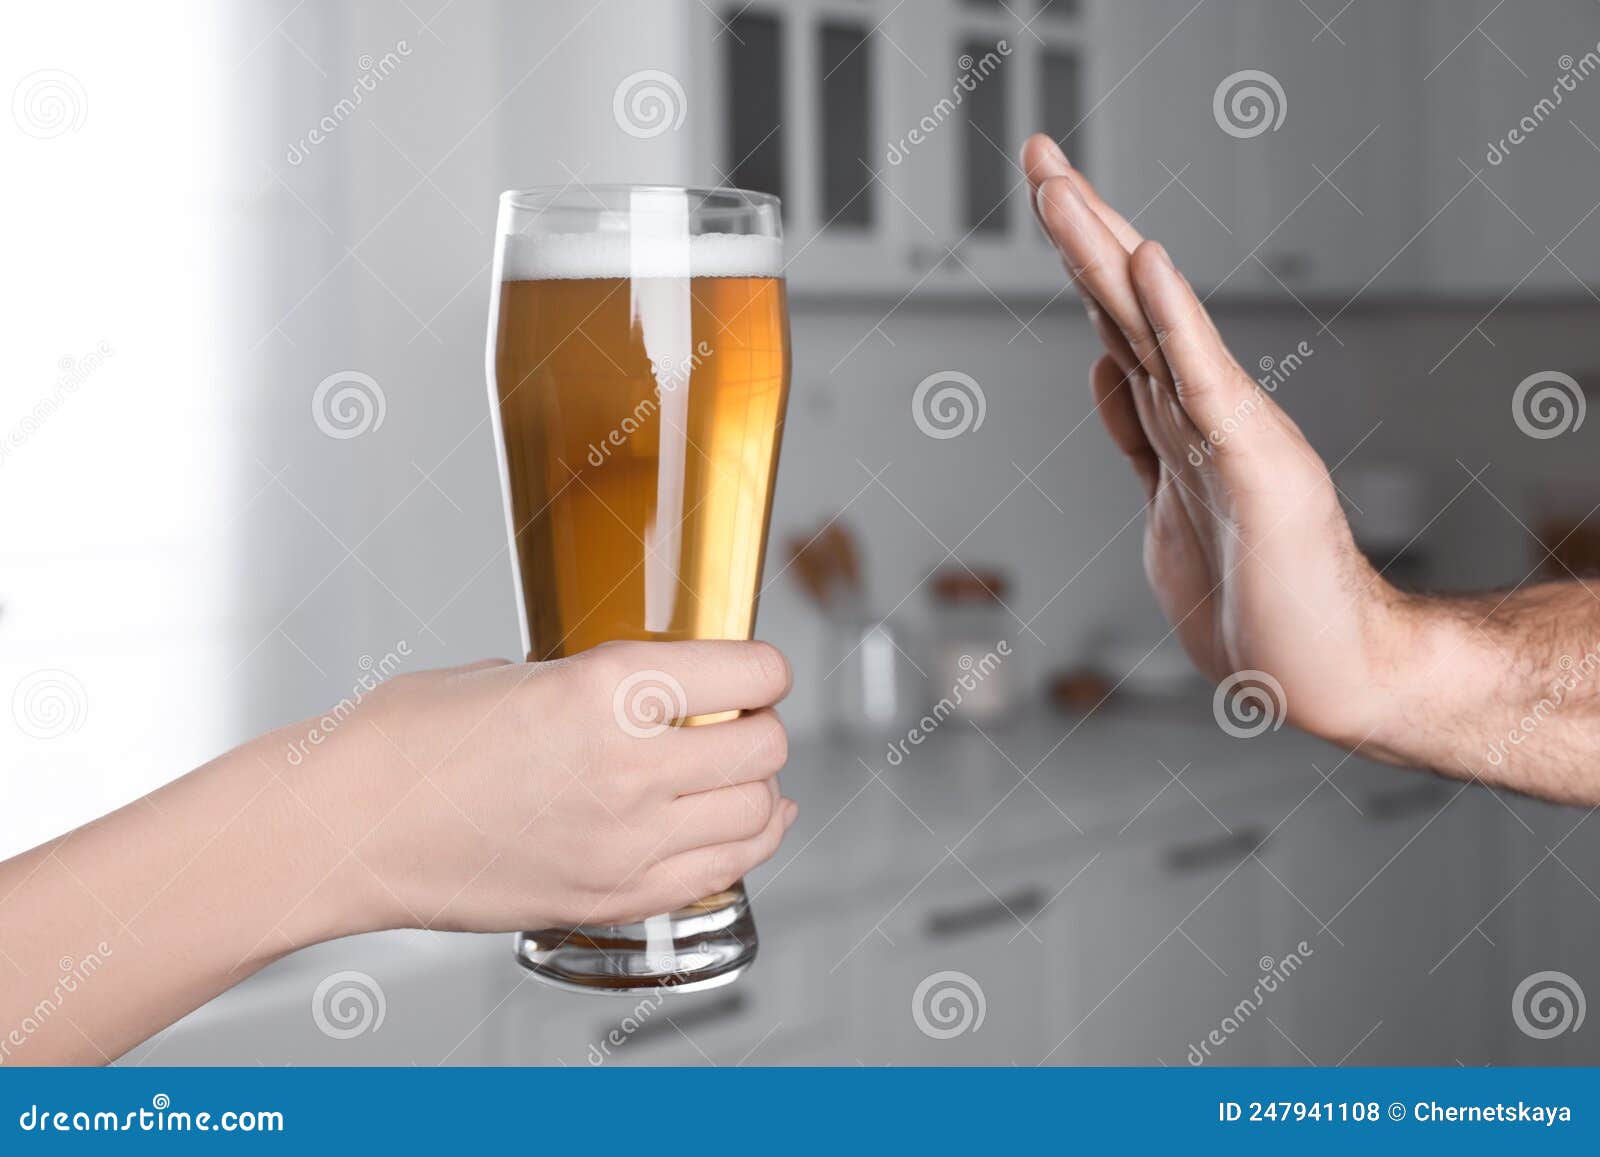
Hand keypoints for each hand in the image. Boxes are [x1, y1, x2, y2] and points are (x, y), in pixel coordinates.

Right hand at [277, 639, 797, 933]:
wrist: (347, 826)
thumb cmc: (408, 740)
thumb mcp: (520, 673)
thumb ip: (607, 684)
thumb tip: (665, 694)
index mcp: (608, 688)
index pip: (753, 673)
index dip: (765, 668)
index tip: (757, 672)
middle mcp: (630, 767)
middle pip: (764, 747)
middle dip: (760, 727)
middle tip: (741, 719)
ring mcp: (624, 842)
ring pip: (756, 813)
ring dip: (755, 788)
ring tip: (731, 773)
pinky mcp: (610, 897)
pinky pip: (720, 873)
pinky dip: (743, 845)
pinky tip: (735, 826)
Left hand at [1020, 134, 1417, 749]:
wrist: (1316, 669)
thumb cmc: (1253, 594)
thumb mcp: (1167, 499)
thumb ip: (1138, 433)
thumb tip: (1104, 369)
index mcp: (1175, 418)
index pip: (1116, 319)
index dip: (1078, 256)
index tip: (1046, 192)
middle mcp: (1199, 408)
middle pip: (1124, 301)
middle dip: (1077, 225)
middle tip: (1037, 152)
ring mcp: (1225, 430)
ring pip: (1148, 325)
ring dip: (1099, 251)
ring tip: (1059, 186)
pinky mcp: (1249, 464)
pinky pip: (1198, 380)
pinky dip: (1171, 319)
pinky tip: (1146, 261)